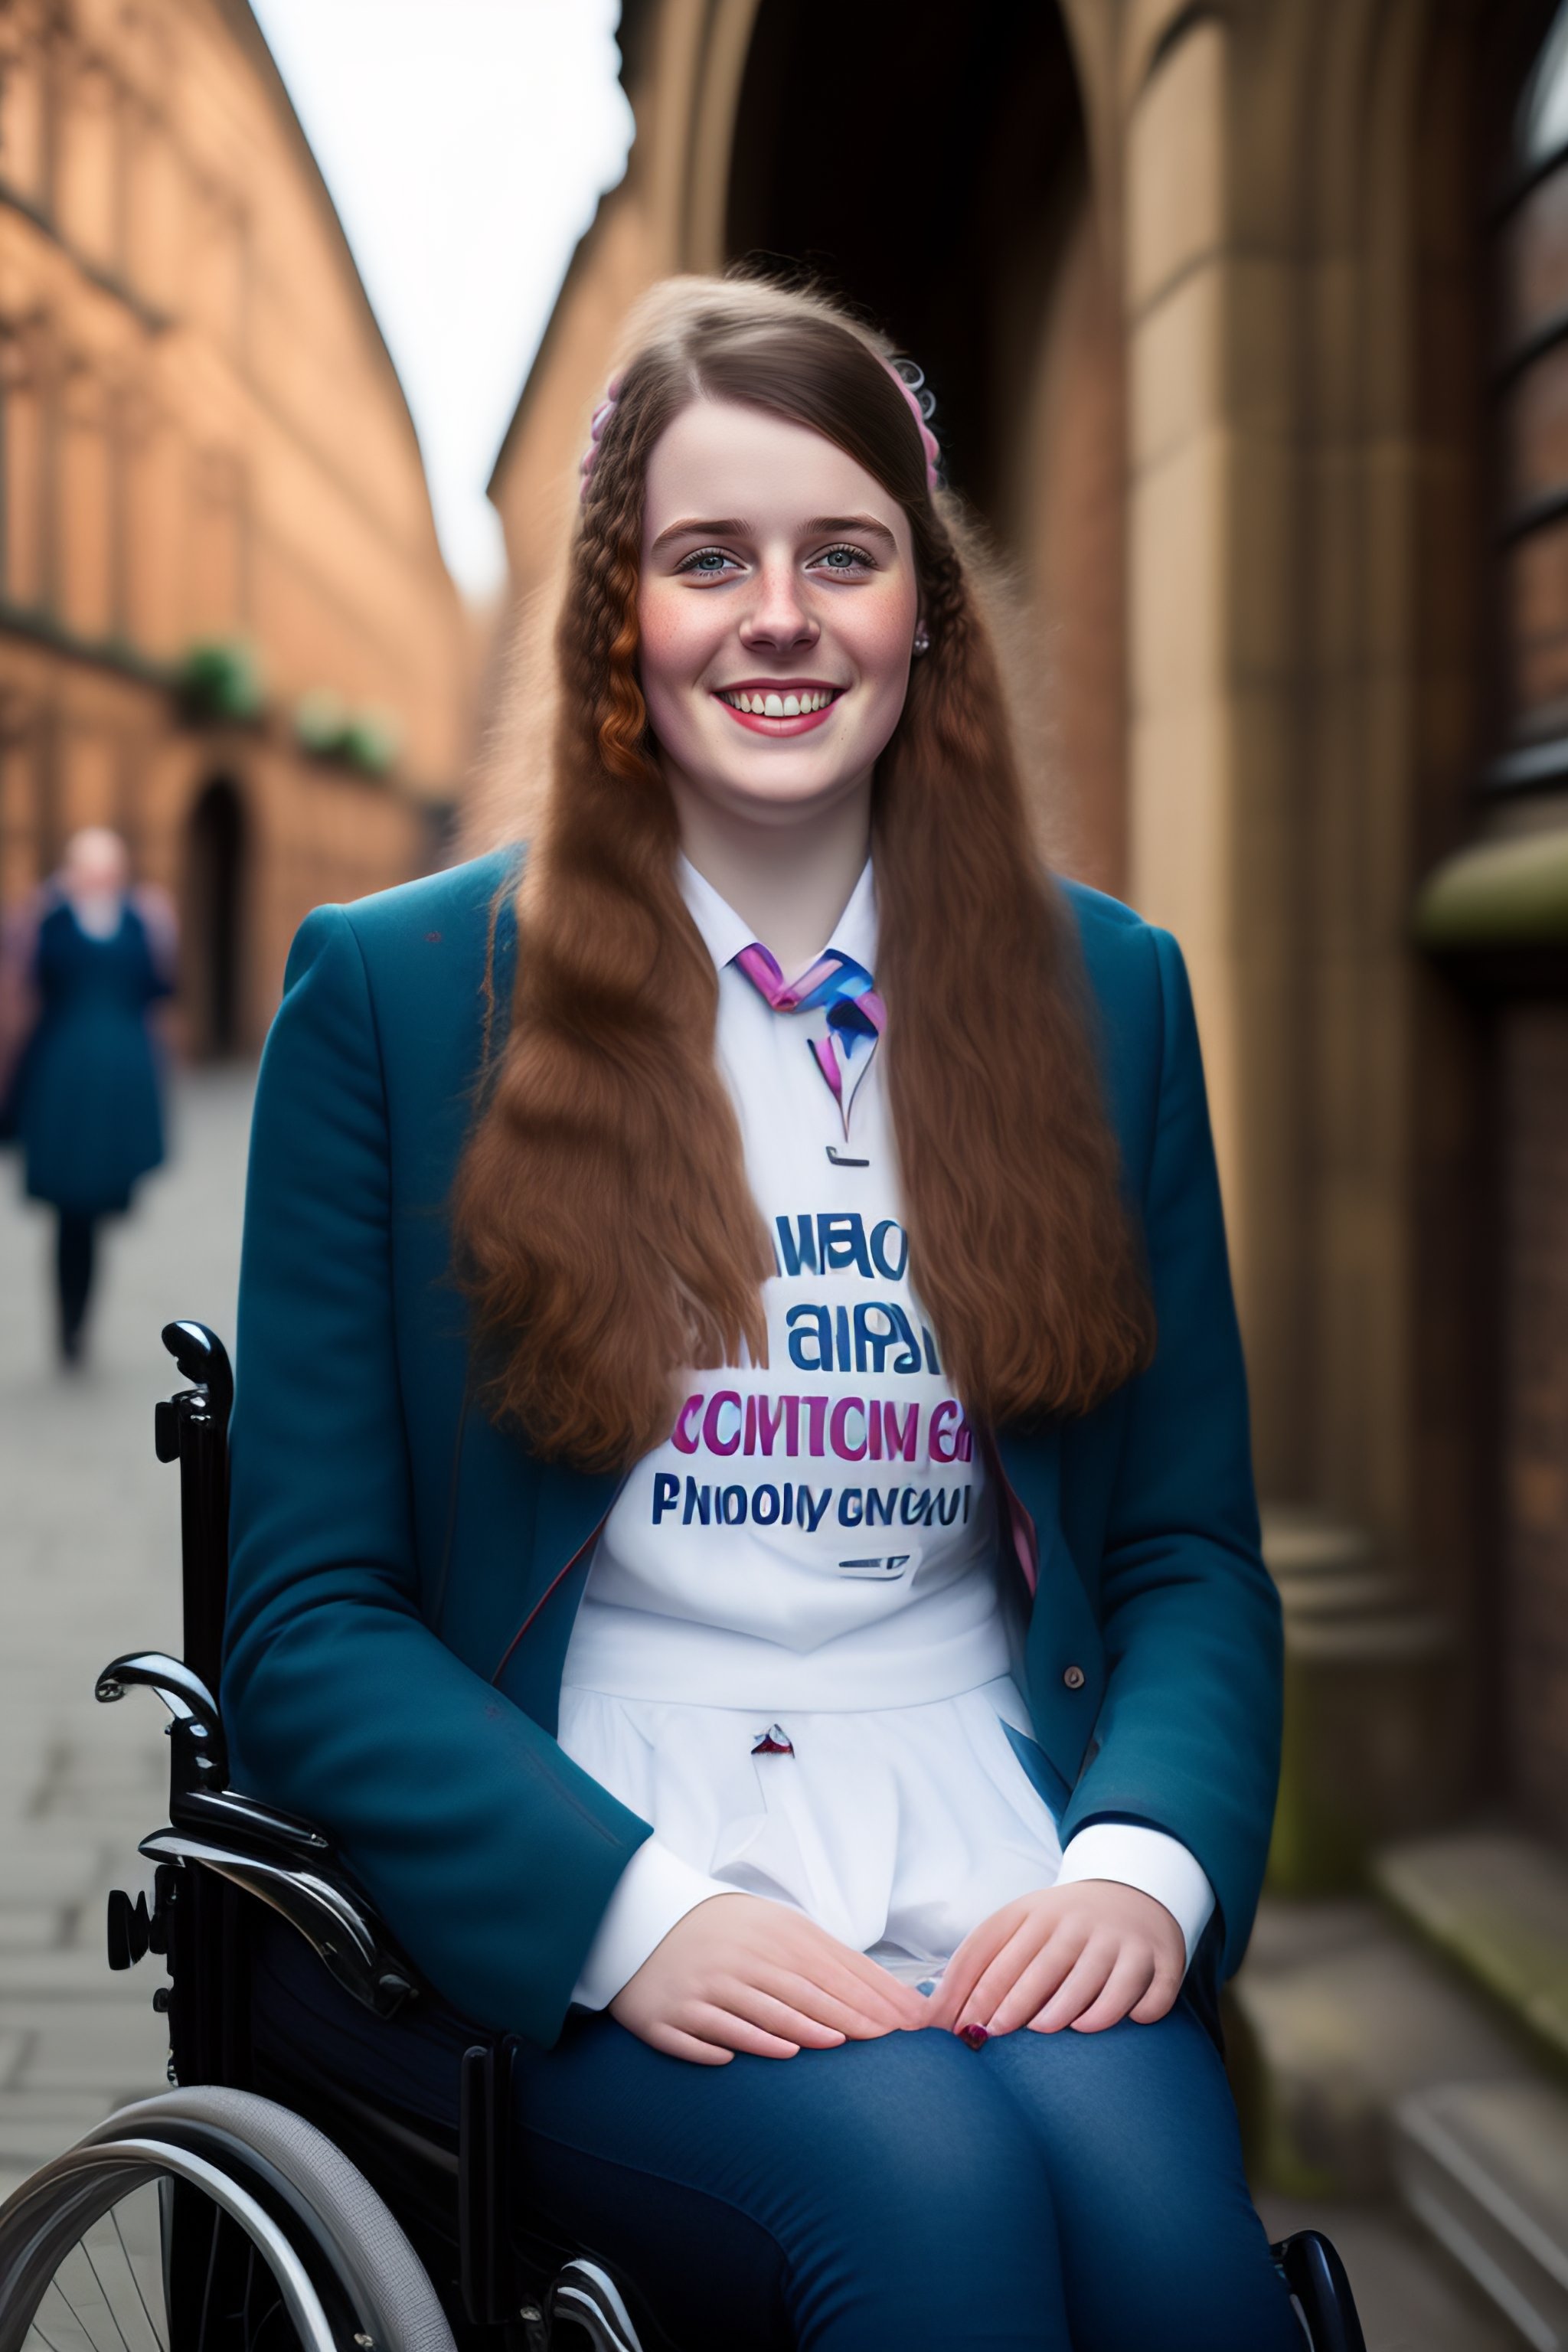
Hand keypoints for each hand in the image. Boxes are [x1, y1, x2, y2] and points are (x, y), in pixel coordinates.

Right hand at [610, 1892, 928, 2065]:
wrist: (640, 1922)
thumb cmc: (726, 1933)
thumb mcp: (773, 1929)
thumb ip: (823, 1956)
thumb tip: (884, 1991)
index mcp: (768, 1936)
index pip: (828, 1970)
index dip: (868, 1996)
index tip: (904, 2021)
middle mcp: (737, 1961)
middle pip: (800, 1990)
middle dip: (846, 2014)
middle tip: (885, 2039)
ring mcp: (702, 1989)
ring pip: (759, 2011)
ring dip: (799, 2027)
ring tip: (835, 2042)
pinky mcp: (670, 2016)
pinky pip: (709, 2034)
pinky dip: (742, 2043)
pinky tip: (773, 2053)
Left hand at [930, 1881, 1184, 2038]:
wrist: (1131, 1893)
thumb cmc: (1060, 1924)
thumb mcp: (1017, 1924)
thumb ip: (977, 1962)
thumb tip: (934, 2014)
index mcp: (1039, 1913)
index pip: (1002, 1955)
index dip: (980, 1994)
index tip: (967, 2027)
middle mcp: (1082, 1924)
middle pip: (1044, 1970)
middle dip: (1017, 2007)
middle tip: (999, 2034)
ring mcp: (1123, 1942)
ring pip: (1095, 1987)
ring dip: (1070, 2013)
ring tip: (1051, 2026)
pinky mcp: (1162, 1960)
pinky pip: (1149, 1998)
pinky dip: (1135, 2013)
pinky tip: (1122, 2019)